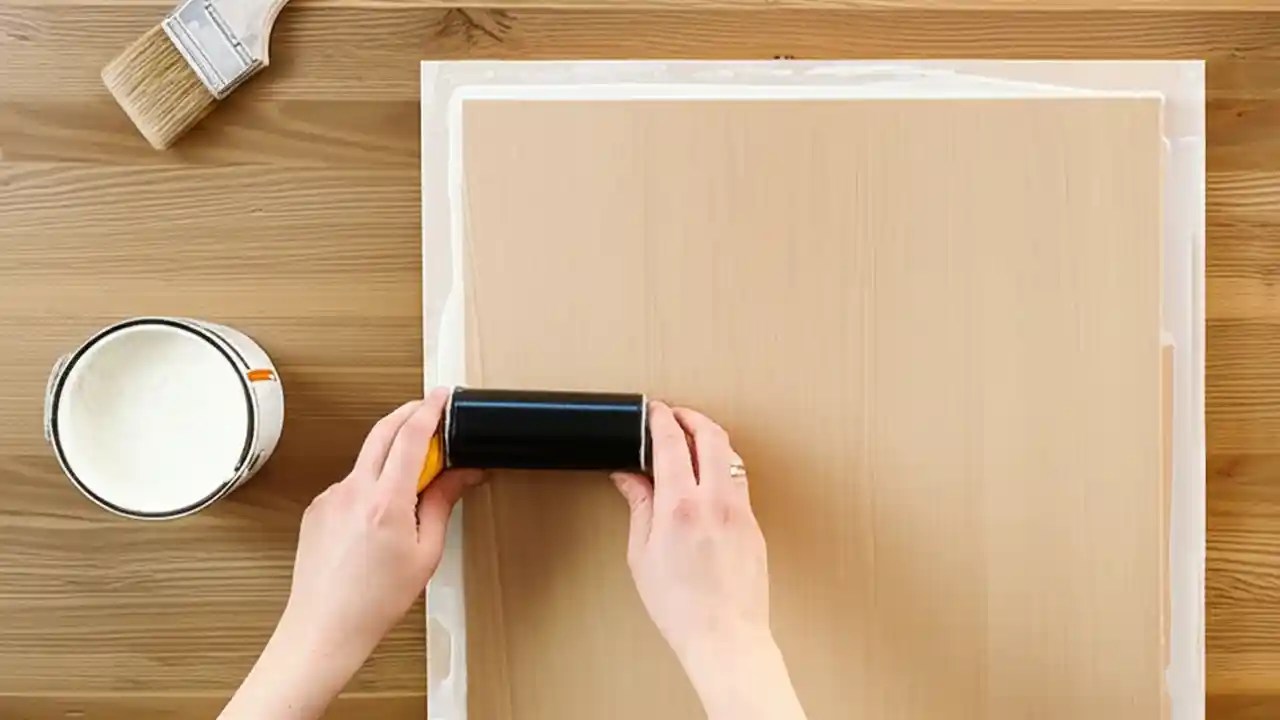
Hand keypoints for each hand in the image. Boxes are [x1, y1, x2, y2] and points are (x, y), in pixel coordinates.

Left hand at [220, 388, 476, 719]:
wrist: (325, 628)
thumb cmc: (375, 601)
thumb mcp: (426, 553)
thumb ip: (444, 504)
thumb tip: (463, 474)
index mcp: (385, 502)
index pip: (410, 437)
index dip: (430, 410)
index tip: (442, 397)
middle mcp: (353, 491)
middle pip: (382, 432)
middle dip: (408, 413)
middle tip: (429, 411)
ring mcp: (330, 498)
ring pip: (366, 460)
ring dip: (390, 456)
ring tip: (413, 486)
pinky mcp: (317, 508)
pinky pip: (351, 483)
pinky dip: (371, 484)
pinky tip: (381, 517)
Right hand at [612, 402, 805, 719]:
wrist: (725, 638)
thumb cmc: (681, 607)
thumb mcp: (643, 555)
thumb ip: (640, 506)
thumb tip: (629, 477)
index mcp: (682, 507)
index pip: (673, 443)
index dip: (662, 419)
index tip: (654, 411)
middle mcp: (716, 501)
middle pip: (712, 435)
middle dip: (692, 417)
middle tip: (674, 416)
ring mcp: (740, 511)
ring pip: (731, 455)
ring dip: (711, 440)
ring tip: (691, 444)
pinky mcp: (754, 525)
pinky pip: (739, 482)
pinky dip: (722, 468)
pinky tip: (708, 479)